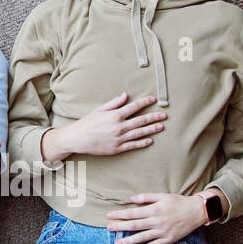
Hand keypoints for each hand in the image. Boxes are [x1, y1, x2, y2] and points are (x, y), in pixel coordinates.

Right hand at [46, 92, 165, 158]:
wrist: (78, 138)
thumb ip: (114, 103)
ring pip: (140, 133)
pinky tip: (150, 140)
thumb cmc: (88, 122)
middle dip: (153, 117)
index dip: (144, 103)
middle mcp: (119, 126)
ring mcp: (119, 138)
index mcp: (115, 115)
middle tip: (164, 115)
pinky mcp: (117, 148)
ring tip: (161, 126)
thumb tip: (125, 95)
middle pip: (141, 120)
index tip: (153, 100)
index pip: (134, 107)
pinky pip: (133, 145)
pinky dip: (142, 142)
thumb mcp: (99, 109)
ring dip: (152, 129)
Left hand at [106, 192, 205, 243]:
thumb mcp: (162, 195)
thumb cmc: (178, 202)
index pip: (133, 213)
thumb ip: (146, 197)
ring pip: (142, 237)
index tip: (109, 216)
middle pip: (135, 225)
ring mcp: (163, 232)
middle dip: (120, 227)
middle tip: (108, 229)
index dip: (120, 215)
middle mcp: (157, 222)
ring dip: (129, 241)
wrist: (196, 212)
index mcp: (154, 210)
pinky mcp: (168, 239)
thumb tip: (131, 199)